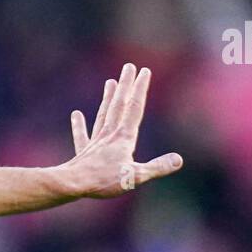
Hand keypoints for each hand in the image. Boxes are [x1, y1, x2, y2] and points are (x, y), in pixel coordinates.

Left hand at [62, 62, 182, 198]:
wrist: (73, 184)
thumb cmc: (104, 181)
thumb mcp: (136, 176)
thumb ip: (158, 167)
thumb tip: (179, 159)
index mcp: (124, 138)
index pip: (135, 108)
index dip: (140, 89)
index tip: (144, 71)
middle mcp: (110, 135)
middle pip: (119, 105)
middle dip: (125, 86)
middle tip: (128, 67)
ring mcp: (95, 143)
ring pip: (103, 115)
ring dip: (108, 99)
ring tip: (110, 82)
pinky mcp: (84, 153)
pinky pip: (82, 136)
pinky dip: (79, 125)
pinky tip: (76, 114)